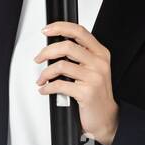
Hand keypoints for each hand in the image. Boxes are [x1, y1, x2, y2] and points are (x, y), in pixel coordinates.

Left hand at [34, 21, 118, 144]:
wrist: (105, 117)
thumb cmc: (96, 93)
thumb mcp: (93, 69)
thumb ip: (80, 56)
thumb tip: (55, 48)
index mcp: (101, 54)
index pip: (80, 32)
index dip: (61, 27)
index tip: (47, 30)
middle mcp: (99, 63)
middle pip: (67, 46)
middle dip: (47, 51)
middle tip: (39, 58)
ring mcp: (94, 78)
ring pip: (61, 66)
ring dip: (45, 73)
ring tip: (42, 79)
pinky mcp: (87, 93)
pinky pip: (60, 85)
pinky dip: (47, 87)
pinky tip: (45, 89)